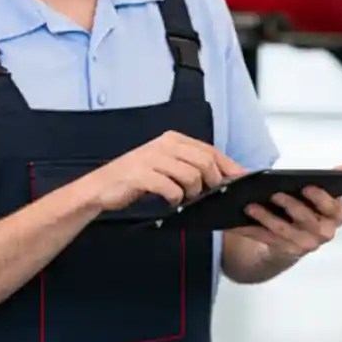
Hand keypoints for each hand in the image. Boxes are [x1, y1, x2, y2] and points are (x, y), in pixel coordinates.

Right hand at [80, 131, 246, 211]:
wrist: (101, 187)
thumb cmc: (137, 179)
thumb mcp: (165, 165)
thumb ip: (190, 165)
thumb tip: (223, 175)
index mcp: (173, 139)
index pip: (210, 150)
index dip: (228, 166)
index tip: (240, 180)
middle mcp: (165, 145)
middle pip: (205, 162)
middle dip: (213, 182)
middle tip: (208, 195)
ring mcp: (153, 158)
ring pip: (192, 176)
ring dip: (192, 193)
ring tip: (183, 198)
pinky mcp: (142, 175)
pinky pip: (171, 188)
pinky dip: (174, 198)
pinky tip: (168, 201)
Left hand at [228, 162, 341, 260]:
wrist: (292, 237)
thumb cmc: (308, 206)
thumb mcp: (323, 190)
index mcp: (337, 216)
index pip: (335, 209)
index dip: (322, 198)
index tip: (307, 185)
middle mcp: (324, 233)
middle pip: (309, 222)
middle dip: (292, 207)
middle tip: (274, 193)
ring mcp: (305, 246)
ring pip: (286, 233)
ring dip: (267, 219)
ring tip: (250, 205)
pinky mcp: (285, 253)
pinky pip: (268, 242)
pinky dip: (254, 231)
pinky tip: (239, 221)